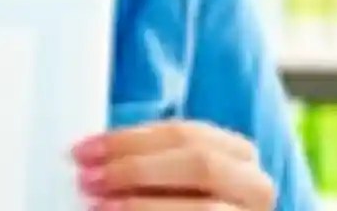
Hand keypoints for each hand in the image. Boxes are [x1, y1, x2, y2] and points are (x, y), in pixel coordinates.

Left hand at [72, 121, 275, 209]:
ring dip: (143, 205)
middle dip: (137, 169)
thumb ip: (142, 159)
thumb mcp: (165, 173)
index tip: (83, 151)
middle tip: (89, 179)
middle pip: (199, 164)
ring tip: (99, 205)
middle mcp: (253, 183)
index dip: (129, 140)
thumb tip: (90, 155)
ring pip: (206, 207)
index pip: (183, 133)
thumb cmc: (174, 197)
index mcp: (235, 152)